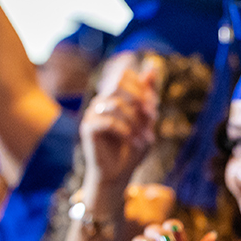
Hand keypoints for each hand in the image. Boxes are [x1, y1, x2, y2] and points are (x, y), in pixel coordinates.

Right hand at [80, 65, 157, 191]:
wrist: (118, 174)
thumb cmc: (133, 147)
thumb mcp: (146, 121)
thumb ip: (148, 94)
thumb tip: (153, 66)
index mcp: (115, 97)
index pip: (124, 75)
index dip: (141, 86)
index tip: (153, 108)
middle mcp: (101, 100)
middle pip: (118, 84)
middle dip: (139, 99)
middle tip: (152, 118)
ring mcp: (92, 112)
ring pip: (115, 103)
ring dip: (136, 121)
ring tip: (145, 139)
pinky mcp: (88, 127)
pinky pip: (108, 121)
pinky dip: (126, 131)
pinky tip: (135, 142)